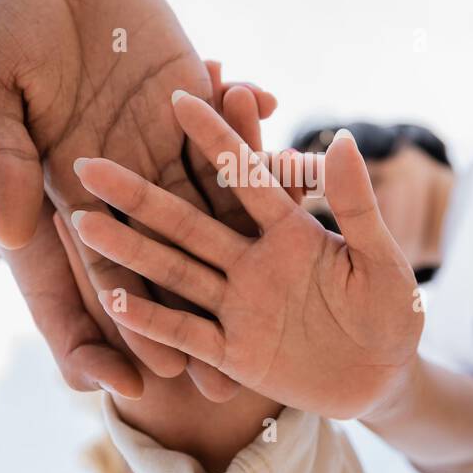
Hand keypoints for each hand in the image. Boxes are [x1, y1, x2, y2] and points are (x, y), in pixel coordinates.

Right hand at [0, 0, 274, 396]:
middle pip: (168, 258)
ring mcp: (164, 138)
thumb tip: (12, 235)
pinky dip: (265, 157)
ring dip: (247, 252)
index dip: (126, 321)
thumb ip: (5, 157)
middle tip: (230, 379)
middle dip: (198, 314)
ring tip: (292, 301)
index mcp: (68, 186)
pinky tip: (309, 188)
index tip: (151, 375)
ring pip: (212, 207)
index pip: (99, 269)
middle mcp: (124, 173)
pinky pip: (234, 138)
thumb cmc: (4, 22)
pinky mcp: (195, 99)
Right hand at [70, 91, 422, 419]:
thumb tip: (342, 138)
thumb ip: (355, 206)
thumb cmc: (394, 313)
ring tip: (78, 220)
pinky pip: (186, 332)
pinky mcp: (234, 351)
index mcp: (287, 229)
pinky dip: (150, 319)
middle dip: (138, 192)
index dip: (214, 136)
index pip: (242, 175)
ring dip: (129, 248)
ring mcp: (237, 304)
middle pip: (186, 219)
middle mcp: (251, 260)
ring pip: (173, 270)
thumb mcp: (382, 260)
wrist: (385, 379)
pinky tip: (111, 297)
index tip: (177, 93)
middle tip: (87, 160)